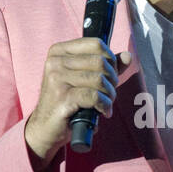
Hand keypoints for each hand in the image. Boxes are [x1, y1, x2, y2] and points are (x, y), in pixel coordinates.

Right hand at [25, 38, 131, 166]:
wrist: (45, 127)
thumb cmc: (67, 101)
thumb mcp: (84, 79)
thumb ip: (106, 66)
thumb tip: (127, 56)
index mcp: (59, 51)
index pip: (96, 44)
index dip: (111, 60)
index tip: (110, 75)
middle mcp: (55, 62)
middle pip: (100, 62)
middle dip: (112, 79)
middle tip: (109, 93)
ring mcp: (57, 79)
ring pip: (99, 79)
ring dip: (109, 94)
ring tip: (106, 103)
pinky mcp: (62, 98)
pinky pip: (95, 96)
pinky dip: (104, 105)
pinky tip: (103, 112)